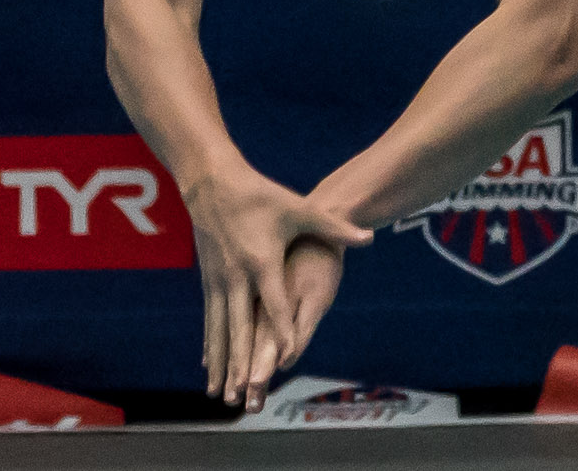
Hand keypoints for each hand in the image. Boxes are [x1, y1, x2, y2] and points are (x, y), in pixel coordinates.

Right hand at [185, 165, 370, 410]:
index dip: (281, 330)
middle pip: (240, 327)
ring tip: (220, 395)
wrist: (213, 183)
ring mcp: (219, 281)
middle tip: (241, 394)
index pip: (275, 303)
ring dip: (221, 364)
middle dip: (240, 363)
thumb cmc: (261, 195)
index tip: (284, 359)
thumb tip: (369, 237)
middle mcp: (237, 276)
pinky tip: (209, 367)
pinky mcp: (208, 281)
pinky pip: (210, 320)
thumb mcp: (299, 209)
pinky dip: (210, 346)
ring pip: (220, 330)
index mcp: (262, 260)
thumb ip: (334, 226)